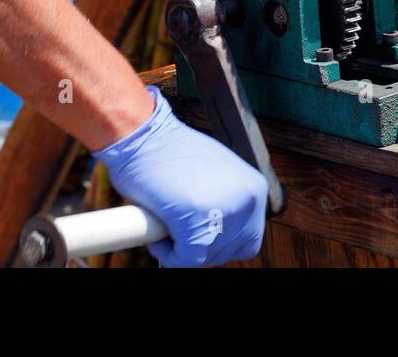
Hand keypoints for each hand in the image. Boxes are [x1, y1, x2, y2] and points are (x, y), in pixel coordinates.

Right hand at [93, 85, 266, 267]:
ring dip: (182, 250)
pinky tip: (158, 234)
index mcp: (255, 188)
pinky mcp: (198, 225)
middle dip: (201, 247)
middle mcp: (248, 200)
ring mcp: (225, 213)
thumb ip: (225, 200)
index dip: (221, 242)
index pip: (248, 238)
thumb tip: (221, 231)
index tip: (199, 236)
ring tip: (166, 224)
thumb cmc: (169, 153)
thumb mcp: (214, 173)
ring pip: (206, 257)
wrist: (143, 138)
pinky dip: (167, 254)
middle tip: (178, 232)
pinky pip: (184, 260)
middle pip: (229, 251)